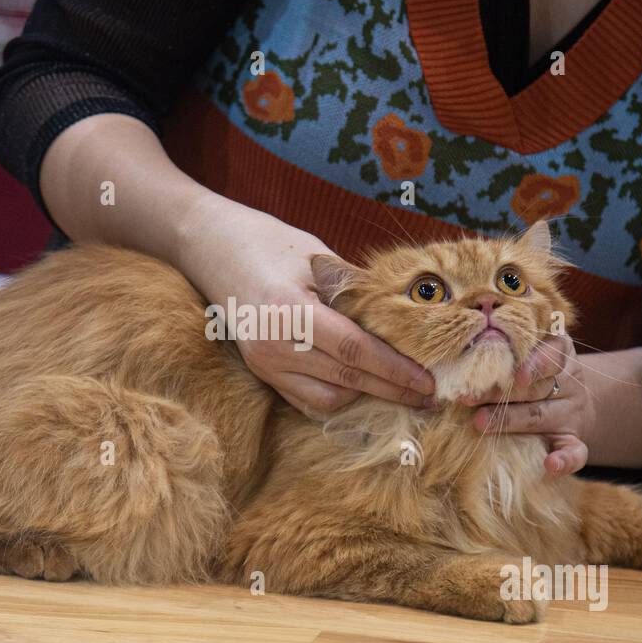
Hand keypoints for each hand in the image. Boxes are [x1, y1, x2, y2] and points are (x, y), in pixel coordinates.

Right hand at [179, 200, 433, 416]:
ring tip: (400, 389)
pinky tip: (364, 388)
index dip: (394, 370)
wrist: (212, 249)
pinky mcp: (262, 372)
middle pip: (346, 380)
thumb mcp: (316, 257)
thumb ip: (355, 291)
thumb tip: (406, 318)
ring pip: (328, 399)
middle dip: (392, 391)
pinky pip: (307, 399)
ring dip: (366, 397)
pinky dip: (339, 397)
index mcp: (289, 311)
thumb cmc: (270, 243)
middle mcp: (273, 345)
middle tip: (429, 397)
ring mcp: (264, 364)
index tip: (427, 381)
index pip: (353, 351)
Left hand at [460, 334, 593, 474]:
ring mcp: (571, 412)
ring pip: (543, 416)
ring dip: (510, 420)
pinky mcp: (573, 439)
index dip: (534, 362)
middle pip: (537, 387)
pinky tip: (550, 465)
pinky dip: (565, 460)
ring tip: (478, 423)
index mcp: (559, 351)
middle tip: (466, 397)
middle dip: (500, 392)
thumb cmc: (532, 369)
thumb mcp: (525, 350)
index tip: (515, 373)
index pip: (551, 352)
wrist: (571, 400)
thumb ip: (500, 345)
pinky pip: (576, 451)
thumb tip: (453, 348)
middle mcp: (569, 381)